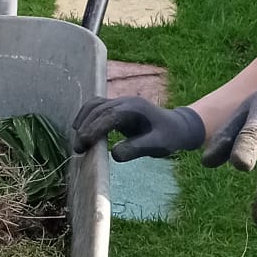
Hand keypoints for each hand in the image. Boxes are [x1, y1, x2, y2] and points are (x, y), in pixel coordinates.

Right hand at [71, 95, 204, 161]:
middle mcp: (125, 101)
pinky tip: (81, 130)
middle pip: (97, 110)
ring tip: (78, 142)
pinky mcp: (116, 107)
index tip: (83, 145)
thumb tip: (113, 154)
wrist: (178, 126)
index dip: (93, 130)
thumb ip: (137, 149)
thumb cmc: (170, 137)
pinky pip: (96, 107)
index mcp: (135, 108)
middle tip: (78, 150)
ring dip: (83, 121)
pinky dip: (86, 116)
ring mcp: (120, 102)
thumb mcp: (158, 145)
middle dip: (85, 128)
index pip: (108, 116)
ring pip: (94, 105)